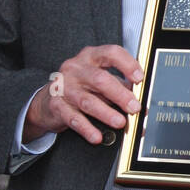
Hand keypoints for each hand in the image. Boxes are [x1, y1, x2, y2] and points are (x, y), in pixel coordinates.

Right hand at [24, 45, 143, 144]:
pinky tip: (97, 137)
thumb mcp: (99, 80)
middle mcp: (76, 68)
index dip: (127, 64)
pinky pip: (73, 118)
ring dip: (106, 113)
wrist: (47, 101)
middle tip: (134, 108)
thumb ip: (120, 85)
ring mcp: (64, 86)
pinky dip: (87, 128)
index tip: (140, 79)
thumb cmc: (81, 87)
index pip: (111, 53)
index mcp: (91, 57)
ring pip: (87, 100)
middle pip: (100, 79)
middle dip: (120, 95)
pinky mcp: (56, 105)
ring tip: (120, 122)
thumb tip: (143, 99)